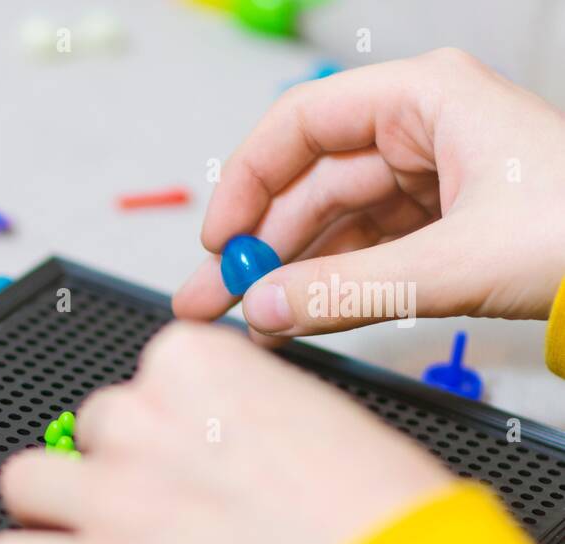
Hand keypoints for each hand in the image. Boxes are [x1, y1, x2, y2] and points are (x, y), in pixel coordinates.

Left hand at [0, 322, 453, 543]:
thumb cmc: (378, 512)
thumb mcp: (316, 415)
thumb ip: (243, 409)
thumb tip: (220, 432)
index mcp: (193, 363)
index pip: (143, 377)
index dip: (167, 420)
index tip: (189, 449)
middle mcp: (139, 419)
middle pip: (91, 428)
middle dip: (118, 463)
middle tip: (165, 505)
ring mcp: (108, 497)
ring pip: (27, 482)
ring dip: (52, 506)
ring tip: (89, 536)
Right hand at [173, 48, 564, 339]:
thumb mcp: (456, 263)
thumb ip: (348, 290)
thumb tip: (264, 310)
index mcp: (427, 99)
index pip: (301, 125)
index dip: (246, 182)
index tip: (218, 241)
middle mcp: (423, 130)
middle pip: (309, 181)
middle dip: (257, 244)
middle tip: (210, 297)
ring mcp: (432, 177)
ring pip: (332, 221)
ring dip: (289, 271)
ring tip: (249, 319)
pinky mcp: (443, 222)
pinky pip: (365, 249)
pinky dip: (330, 283)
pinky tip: (298, 314)